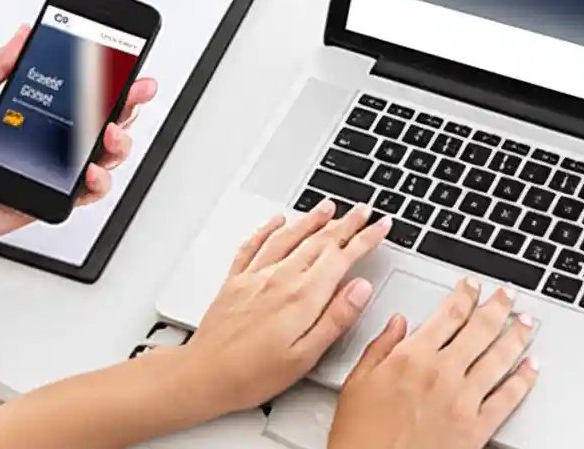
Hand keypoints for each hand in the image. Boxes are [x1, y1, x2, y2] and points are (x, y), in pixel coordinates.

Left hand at [0, 26, 157, 257]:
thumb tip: (22, 35)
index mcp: (34, 110)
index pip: (81, 90)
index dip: (107, 77)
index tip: (123, 63)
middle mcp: (51, 137)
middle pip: (105, 117)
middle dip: (128, 102)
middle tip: (135, 92)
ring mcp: (57, 166)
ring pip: (108, 152)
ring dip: (119, 140)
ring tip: (110, 134)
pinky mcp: (57, 194)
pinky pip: (92, 189)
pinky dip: (100, 180)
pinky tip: (91, 171)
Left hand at [176, 202, 391, 417]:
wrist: (202, 376)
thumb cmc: (253, 374)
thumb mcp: (306, 356)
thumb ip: (336, 318)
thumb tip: (361, 289)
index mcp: (302, 297)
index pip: (342, 257)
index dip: (365, 239)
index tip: (381, 226)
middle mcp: (279, 278)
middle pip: (319, 241)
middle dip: (346, 223)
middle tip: (364, 210)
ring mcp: (256, 277)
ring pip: (289, 236)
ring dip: (312, 219)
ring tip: (329, 206)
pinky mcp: (235, 281)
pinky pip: (254, 245)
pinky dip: (268, 228)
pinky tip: (276, 220)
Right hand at [328, 279, 539, 448]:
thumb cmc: (360, 439)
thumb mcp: (356, 385)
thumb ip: (379, 349)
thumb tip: (397, 323)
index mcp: (411, 358)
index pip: (448, 314)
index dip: (464, 295)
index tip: (472, 286)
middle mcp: (442, 374)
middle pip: (480, 329)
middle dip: (498, 307)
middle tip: (508, 295)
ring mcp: (463, 401)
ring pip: (500, 357)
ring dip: (516, 335)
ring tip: (525, 322)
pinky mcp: (477, 429)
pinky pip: (508, 397)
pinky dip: (524, 379)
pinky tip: (532, 368)